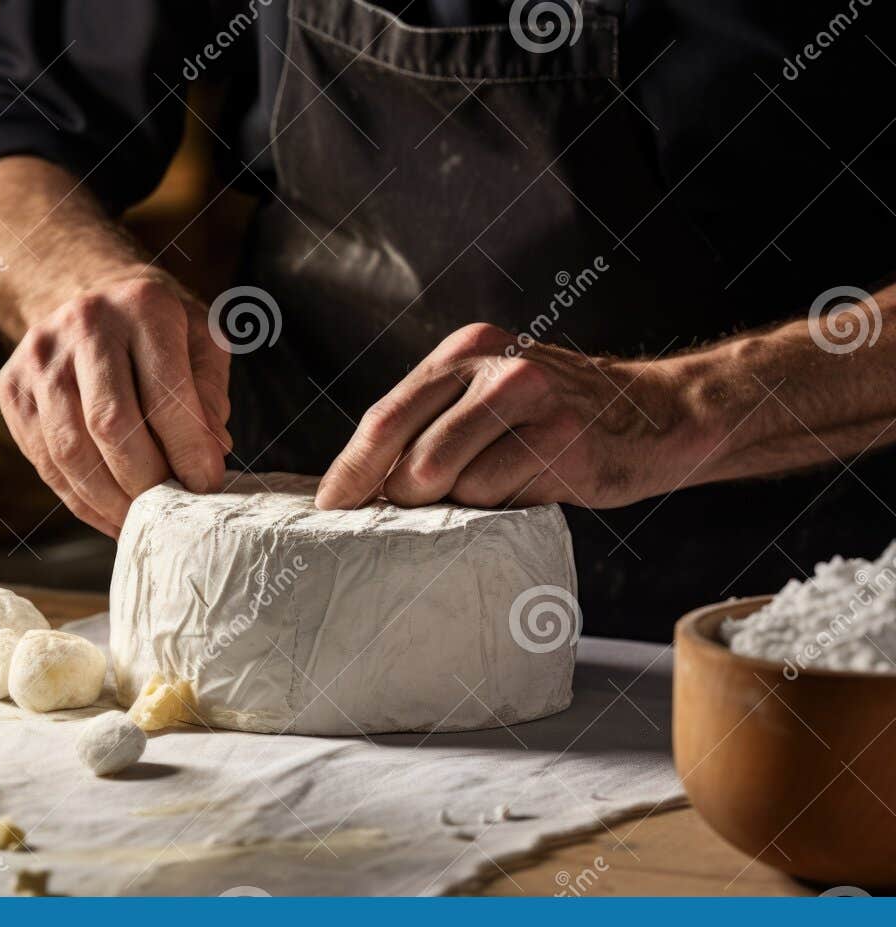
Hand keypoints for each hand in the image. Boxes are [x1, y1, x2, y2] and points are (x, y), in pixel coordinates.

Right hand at [0, 271, 231, 536]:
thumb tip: (208, 454)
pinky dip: (80, 499)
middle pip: (111, 425)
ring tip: (142, 521)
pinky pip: (45, 461)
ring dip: (110, 500)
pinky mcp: (12, 389)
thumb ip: (209, 395)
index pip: (165, 394)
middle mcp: (84, 325)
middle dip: (146, 481)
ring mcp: (39, 358)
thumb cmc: (156, 325)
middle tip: (172, 510)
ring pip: (71, 451)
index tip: (206, 484)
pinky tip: (110, 513)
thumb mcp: (201, 339)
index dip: (187, 449)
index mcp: (142, 306)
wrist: (84, 290)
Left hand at [315, 323, 695, 510]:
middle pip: (407, 454)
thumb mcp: (489, 396)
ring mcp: (530, 399)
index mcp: (465, 351)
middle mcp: (494, 367)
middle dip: (397, 498)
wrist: (658, 414)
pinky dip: (497, 507)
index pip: (384, 417)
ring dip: (454, 504)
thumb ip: (432, 424)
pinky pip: (495, 495)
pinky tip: (528, 487)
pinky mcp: (562, 440)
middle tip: (406, 516)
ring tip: (488, 489)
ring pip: (447, 480)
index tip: (328, 508)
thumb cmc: (556, 417)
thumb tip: (362, 484)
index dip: (351, 469)